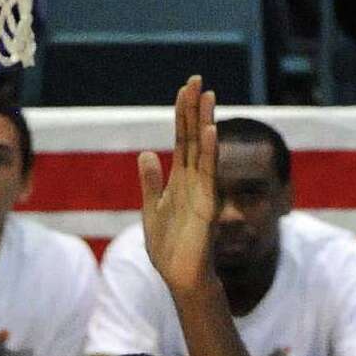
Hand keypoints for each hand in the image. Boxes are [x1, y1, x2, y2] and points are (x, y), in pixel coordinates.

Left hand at [138, 76, 218, 301]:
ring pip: (203, 149)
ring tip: (207, 95)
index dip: (182, 114)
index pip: (182, 139)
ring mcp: (201, 190)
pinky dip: (209, 152)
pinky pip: (208, 173)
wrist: (180, 276)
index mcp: (179, 178)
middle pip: (193, 137)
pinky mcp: (205, 204)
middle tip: (196, 79)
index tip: (184, 89)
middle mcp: (193, 179)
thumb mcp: (152, 209)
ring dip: (205, 122)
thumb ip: (150, 182)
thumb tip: (146, 153)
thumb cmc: (169, 248)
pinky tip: (209, 131)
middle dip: (194, 109)